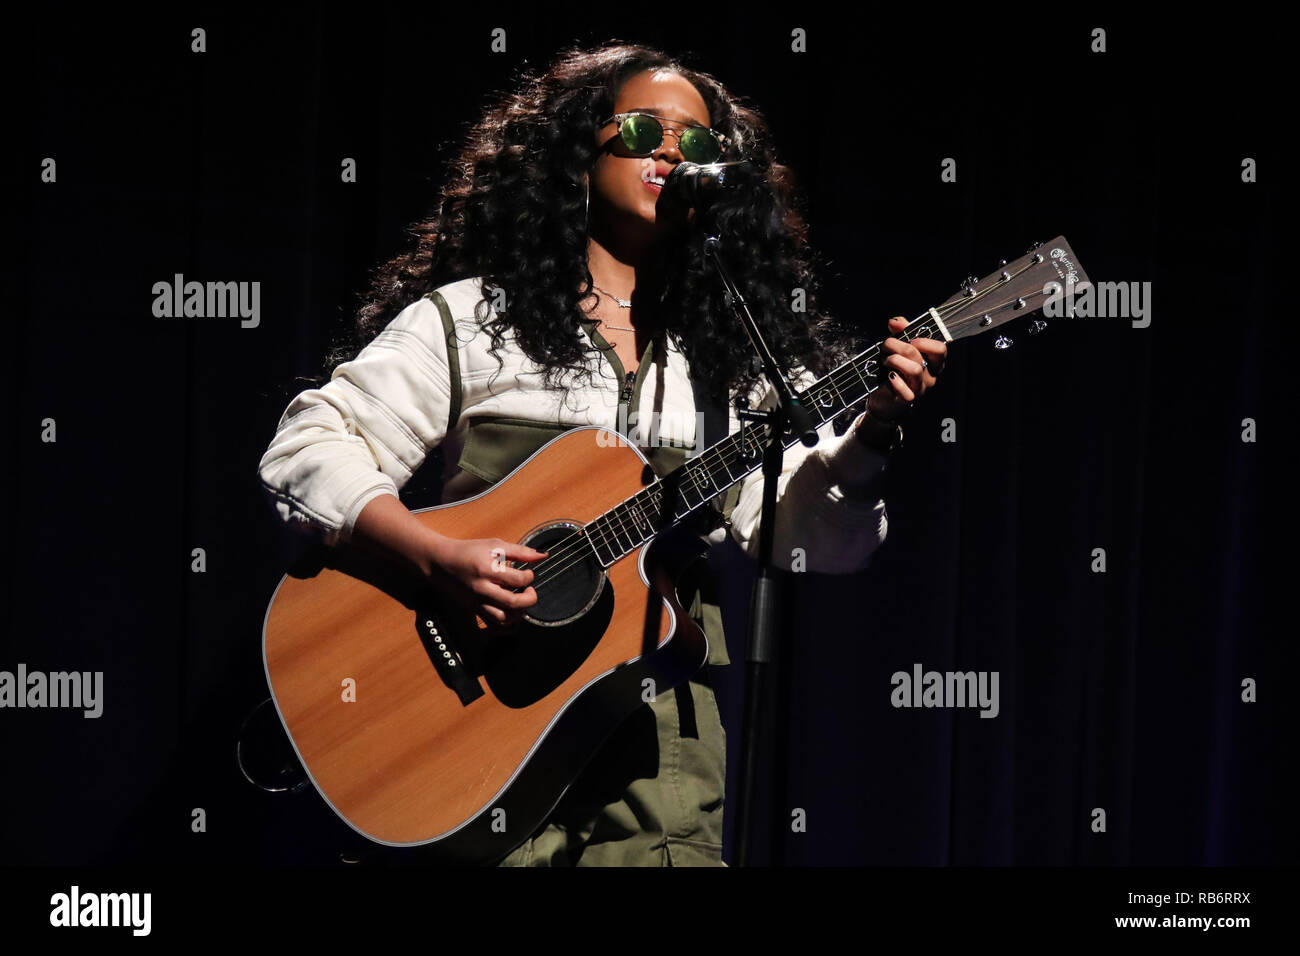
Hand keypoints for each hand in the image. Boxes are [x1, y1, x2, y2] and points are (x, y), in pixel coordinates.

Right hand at [422, 536, 549, 631]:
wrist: (440, 562)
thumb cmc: (467, 552)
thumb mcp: (494, 545)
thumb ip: (520, 551)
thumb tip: (543, 555)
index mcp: (488, 570)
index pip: (517, 580)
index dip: (529, 577)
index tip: (528, 574)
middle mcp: (482, 589)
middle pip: (512, 603)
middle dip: (529, 599)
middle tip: (530, 592)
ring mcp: (477, 602)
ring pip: (502, 619)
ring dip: (517, 614)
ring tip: (520, 602)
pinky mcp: (473, 610)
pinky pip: (491, 627)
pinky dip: (504, 626)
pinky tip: (510, 615)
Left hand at [866, 316, 947, 421]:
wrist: (884, 398)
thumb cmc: (895, 370)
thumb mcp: (900, 349)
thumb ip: (901, 332)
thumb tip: (895, 321)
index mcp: (933, 363)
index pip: (940, 349)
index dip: (923, 341)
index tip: (909, 340)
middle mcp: (930, 376)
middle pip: (919, 355)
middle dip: (897, 346)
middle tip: (886, 347)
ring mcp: (920, 389)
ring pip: (914, 369)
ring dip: (894, 360)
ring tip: (886, 361)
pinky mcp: (907, 399)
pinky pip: (906, 391)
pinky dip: (895, 382)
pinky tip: (889, 377)